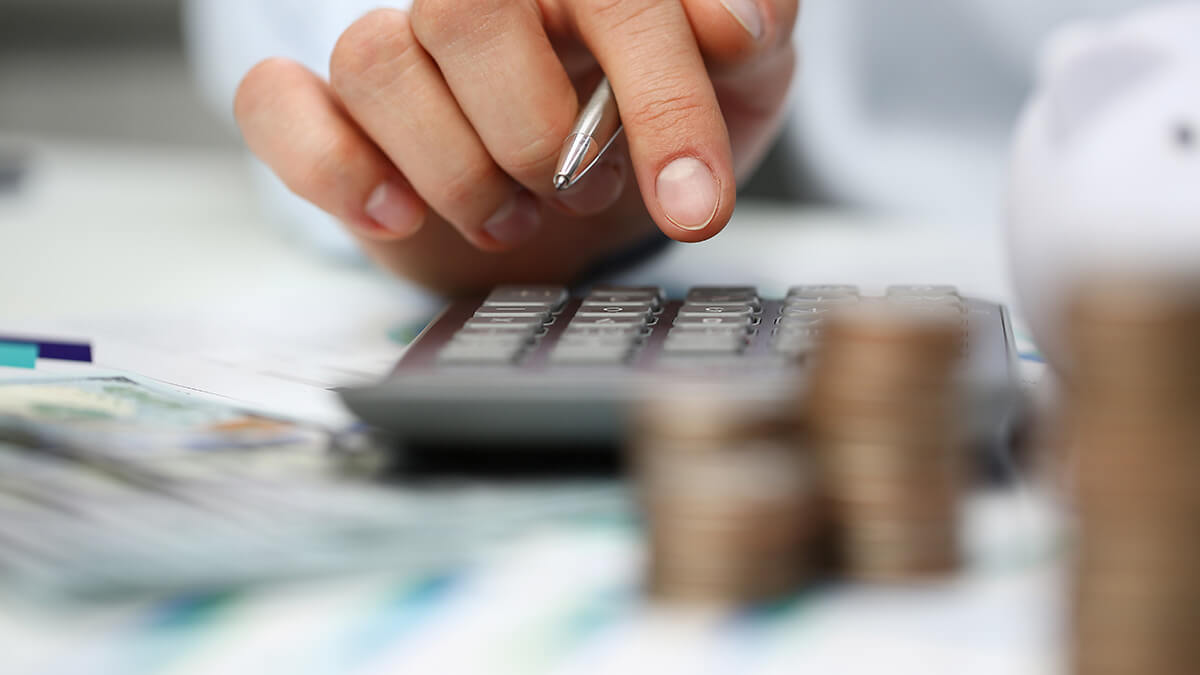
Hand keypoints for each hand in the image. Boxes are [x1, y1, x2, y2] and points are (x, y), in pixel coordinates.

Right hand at [234, 0, 799, 293]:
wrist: (599, 203)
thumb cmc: (662, 128)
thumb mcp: (743, 83)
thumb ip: (751, 33)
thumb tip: (731, 17)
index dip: (658, 98)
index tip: (695, 200)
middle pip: (459, 12)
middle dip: (536, 135)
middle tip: (587, 189)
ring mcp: (399, 52)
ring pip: (375, 62)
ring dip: (456, 171)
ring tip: (514, 216)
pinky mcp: (335, 116)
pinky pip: (275, 106)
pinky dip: (332, 167)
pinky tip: (397, 214)